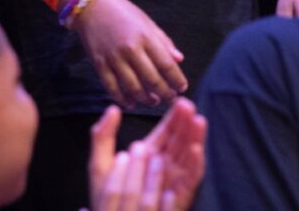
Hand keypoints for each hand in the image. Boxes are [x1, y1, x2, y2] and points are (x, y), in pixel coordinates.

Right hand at [71, 0, 187, 107]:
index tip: (182, 87)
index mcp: (145, 37)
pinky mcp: (99, 65)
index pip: (166, 65)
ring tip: (154, 101)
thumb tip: (179, 60)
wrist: (92, 7)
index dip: (176, 80)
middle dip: (165, 93)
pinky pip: (112, 88)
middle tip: (171, 98)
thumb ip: (164, 42)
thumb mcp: (147, 22)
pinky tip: (132, 103)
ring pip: (133, 88)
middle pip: (152, 80)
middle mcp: (130, 49)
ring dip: (146, 99)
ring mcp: (113, 58)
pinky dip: (123, 99)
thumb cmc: (123, 13)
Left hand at [88, 100, 206, 210]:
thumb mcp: (100, 165)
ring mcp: (173, 180)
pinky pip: (190, 179)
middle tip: (189, 105)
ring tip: (198, 121)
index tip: (180, 101)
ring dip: (194, 138)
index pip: (166, 132)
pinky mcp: (180, 196)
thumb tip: (112, 108)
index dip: (174, 117)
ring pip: (188, 155)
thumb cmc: (107, 198)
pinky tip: (197, 149)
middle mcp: (164, 165)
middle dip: (186, 123)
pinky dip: (195, 164)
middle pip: (180, 140)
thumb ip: (103, 137)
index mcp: (149, 155)